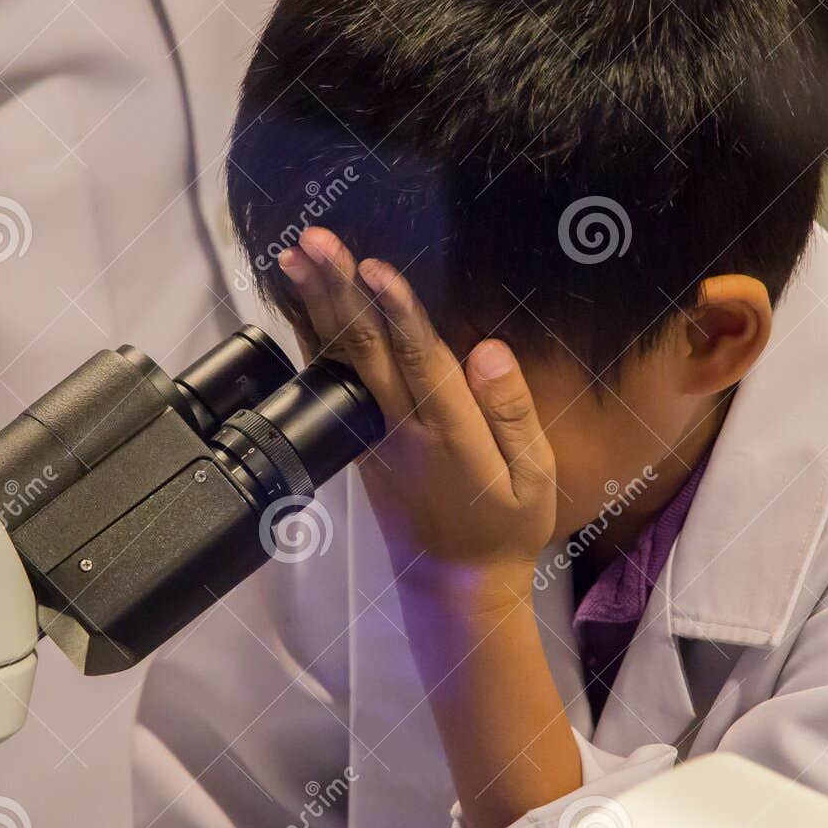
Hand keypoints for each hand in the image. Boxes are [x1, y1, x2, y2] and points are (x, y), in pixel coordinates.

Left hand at [277, 228, 555, 591]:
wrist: (454, 586)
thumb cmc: (506, 527)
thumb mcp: (535, 478)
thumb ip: (512, 413)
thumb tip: (490, 350)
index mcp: (449, 435)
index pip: (419, 362)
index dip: (395, 313)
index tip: (373, 268)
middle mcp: (399, 428)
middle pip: (365, 350)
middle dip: (339, 291)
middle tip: (316, 241)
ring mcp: (370, 432)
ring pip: (339, 358)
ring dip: (314, 304)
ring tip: (293, 256)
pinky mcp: (356, 436)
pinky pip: (331, 376)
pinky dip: (311, 334)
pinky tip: (297, 301)